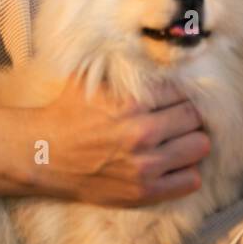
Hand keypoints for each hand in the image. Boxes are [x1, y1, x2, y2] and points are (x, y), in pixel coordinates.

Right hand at [35, 73, 210, 206]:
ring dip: (192, 141)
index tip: (173, 99)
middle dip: (188, 116)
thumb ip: (120, 67)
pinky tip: (174, 165)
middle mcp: (142, 133)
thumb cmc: (66, 114)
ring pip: (199, 147)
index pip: (182, 93)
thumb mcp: (89, 80)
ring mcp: (146, 165)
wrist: (43, 156)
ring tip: (179, 140)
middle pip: (194, 118)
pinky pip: (190, 180)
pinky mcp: (145, 191)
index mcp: (132, 103)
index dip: (179, 95)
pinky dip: (187, 171)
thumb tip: (148, 52)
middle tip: (177, 119)